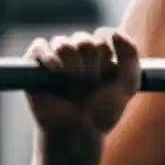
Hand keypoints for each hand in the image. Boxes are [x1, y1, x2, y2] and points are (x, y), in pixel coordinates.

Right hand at [24, 28, 140, 136]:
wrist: (76, 132)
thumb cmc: (102, 112)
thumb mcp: (128, 85)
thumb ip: (131, 55)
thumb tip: (113, 32)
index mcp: (101, 52)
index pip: (105, 35)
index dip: (107, 56)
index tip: (107, 76)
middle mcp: (78, 51)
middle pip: (84, 39)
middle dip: (90, 67)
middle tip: (88, 87)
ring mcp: (55, 56)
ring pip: (63, 43)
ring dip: (72, 67)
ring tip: (73, 87)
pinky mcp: (33, 65)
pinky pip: (39, 46)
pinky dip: (49, 58)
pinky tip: (56, 73)